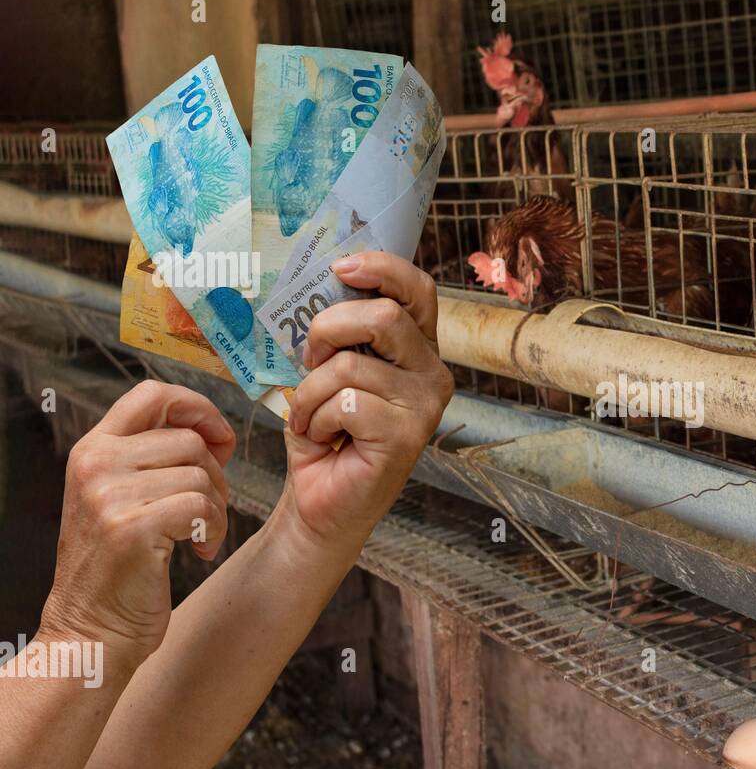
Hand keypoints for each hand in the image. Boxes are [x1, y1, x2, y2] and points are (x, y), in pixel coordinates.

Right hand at [44, 381, 233, 664]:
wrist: (90, 632)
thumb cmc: (119, 568)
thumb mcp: (121, 499)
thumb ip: (152, 459)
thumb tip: (213, 431)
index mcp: (92, 449)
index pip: (151, 393)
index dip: (197, 406)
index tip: (219, 437)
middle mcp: (95, 463)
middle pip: (189, 440)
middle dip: (215, 475)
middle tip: (208, 509)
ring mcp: (108, 494)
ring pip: (200, 473)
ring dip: (216, 507)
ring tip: (200, 533)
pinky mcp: (130, 526)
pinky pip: (201, 505)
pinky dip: (213, 528)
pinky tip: (199, 549)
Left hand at [283, 252, 453, 546]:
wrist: (319, 500)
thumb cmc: (324, 431)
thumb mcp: (327, 370)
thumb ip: (338, 332)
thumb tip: (319, 287)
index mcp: (417, 349)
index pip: (417, 290)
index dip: (382, 269)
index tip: (340, 268)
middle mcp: (433, 373)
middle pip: (384, 317)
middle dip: (327, 330)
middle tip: (309, 359)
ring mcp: (426, 405)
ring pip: (351, 365)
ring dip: (310, 391)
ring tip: (312, 416)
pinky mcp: (409, 436)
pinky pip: (346, 403)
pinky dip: (315, 418)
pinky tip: (322, 438)